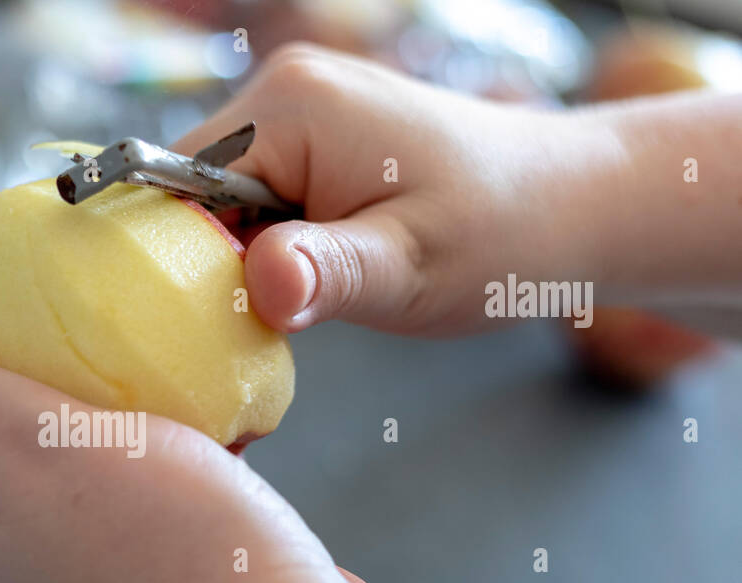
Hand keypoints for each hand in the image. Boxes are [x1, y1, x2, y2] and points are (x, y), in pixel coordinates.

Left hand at [0, 331, 392, 582]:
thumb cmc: (164, 543)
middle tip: (81, 353)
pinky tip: (183, 466)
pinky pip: (110, 536)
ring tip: (138, 399)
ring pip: (49, 502)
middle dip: (12, 403)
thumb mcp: (38, 443)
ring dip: (80, 444)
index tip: (12, 323)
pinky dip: (131, 488)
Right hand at [173, 43, 624, 335]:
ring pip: (218, 206)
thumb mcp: (410, 267)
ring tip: (290, 307)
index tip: (202, 324)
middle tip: (251, 329)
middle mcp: (284, 94)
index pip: (176, 185)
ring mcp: (298, 116)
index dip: (177, 260)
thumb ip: (329, 273)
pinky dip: (266, 252)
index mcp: (291, 106)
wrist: (565, 209)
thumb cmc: (500, 235)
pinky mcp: (313, 145)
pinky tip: (303, 285)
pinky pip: (254, 204)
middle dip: (208, 266)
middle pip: (188, 195)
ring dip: (238, 264)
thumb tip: (261, 282)